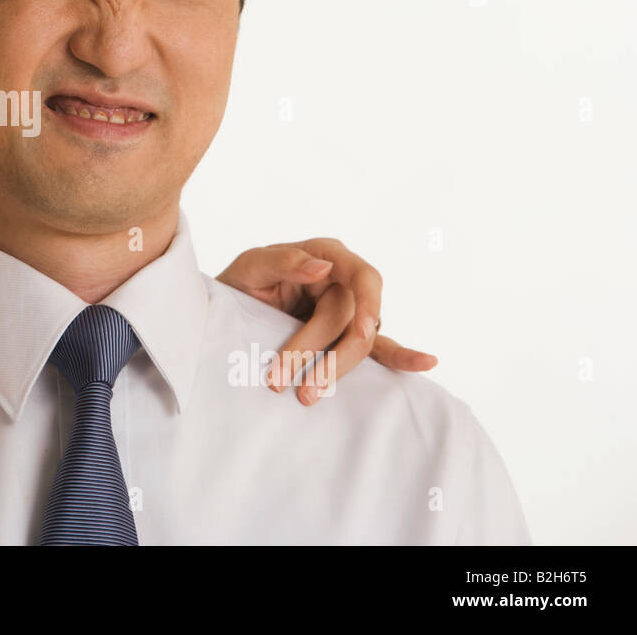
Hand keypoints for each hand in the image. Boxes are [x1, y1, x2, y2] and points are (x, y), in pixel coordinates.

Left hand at [215, 238, 436, 405]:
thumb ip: (284, 261)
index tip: (361, 333)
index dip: (368, 305)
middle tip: (284, 381)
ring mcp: (349, 308)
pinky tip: (425, 363)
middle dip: (323, 354)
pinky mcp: (346, 334)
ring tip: (305, 396)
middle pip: (353, 322)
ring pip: (360, 343)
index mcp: (327, 254)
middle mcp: (344, 279)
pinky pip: (379, 347)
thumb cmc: (241, 280)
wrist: (226, 306)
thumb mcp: (251, 266)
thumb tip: (324, 266)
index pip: (362, 277)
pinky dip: (401, 357)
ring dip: (335, 370)